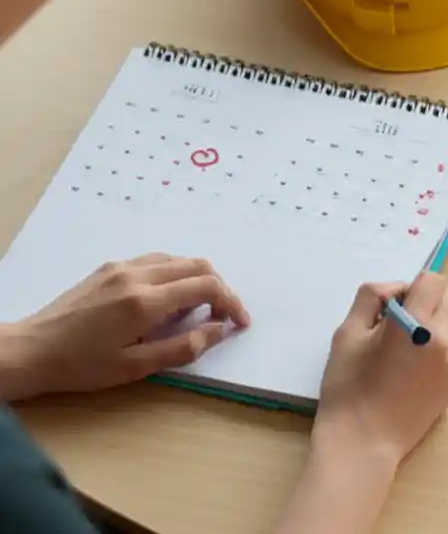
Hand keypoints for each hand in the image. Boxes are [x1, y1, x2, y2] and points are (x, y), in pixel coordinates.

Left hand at [0, 253, 250, 400]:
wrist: (30, 351)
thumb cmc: (82, 366)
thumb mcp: (136, 367)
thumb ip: (184, 347)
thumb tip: (220, 330)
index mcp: (146, 302)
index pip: (207, 286)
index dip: (232, 302)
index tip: (239, 322)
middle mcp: (137, 275)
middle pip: (198, 265)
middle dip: (220, 287)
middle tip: (224, 314)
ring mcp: (122, 268)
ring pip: (177, 259)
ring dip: (198, 278)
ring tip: (199, 306)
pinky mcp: (109, 268)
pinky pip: (155, 261)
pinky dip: (175, 273)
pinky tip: (168, 297)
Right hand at [313, 272, 447, 470]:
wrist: (362, 444)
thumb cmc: (348, 387)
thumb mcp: (347, 333)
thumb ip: (372, 298)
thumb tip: (396, 293)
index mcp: (417, 324)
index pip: (434, 280)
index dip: (412, 286)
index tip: (391, 306)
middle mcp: (442, 341)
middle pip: (444, 302)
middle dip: (421, 306)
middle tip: (389, 330)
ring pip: (443, 332)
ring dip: (423, 334)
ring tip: (393, 361)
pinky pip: (442, 359)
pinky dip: (427, 360)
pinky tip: (402, 382)